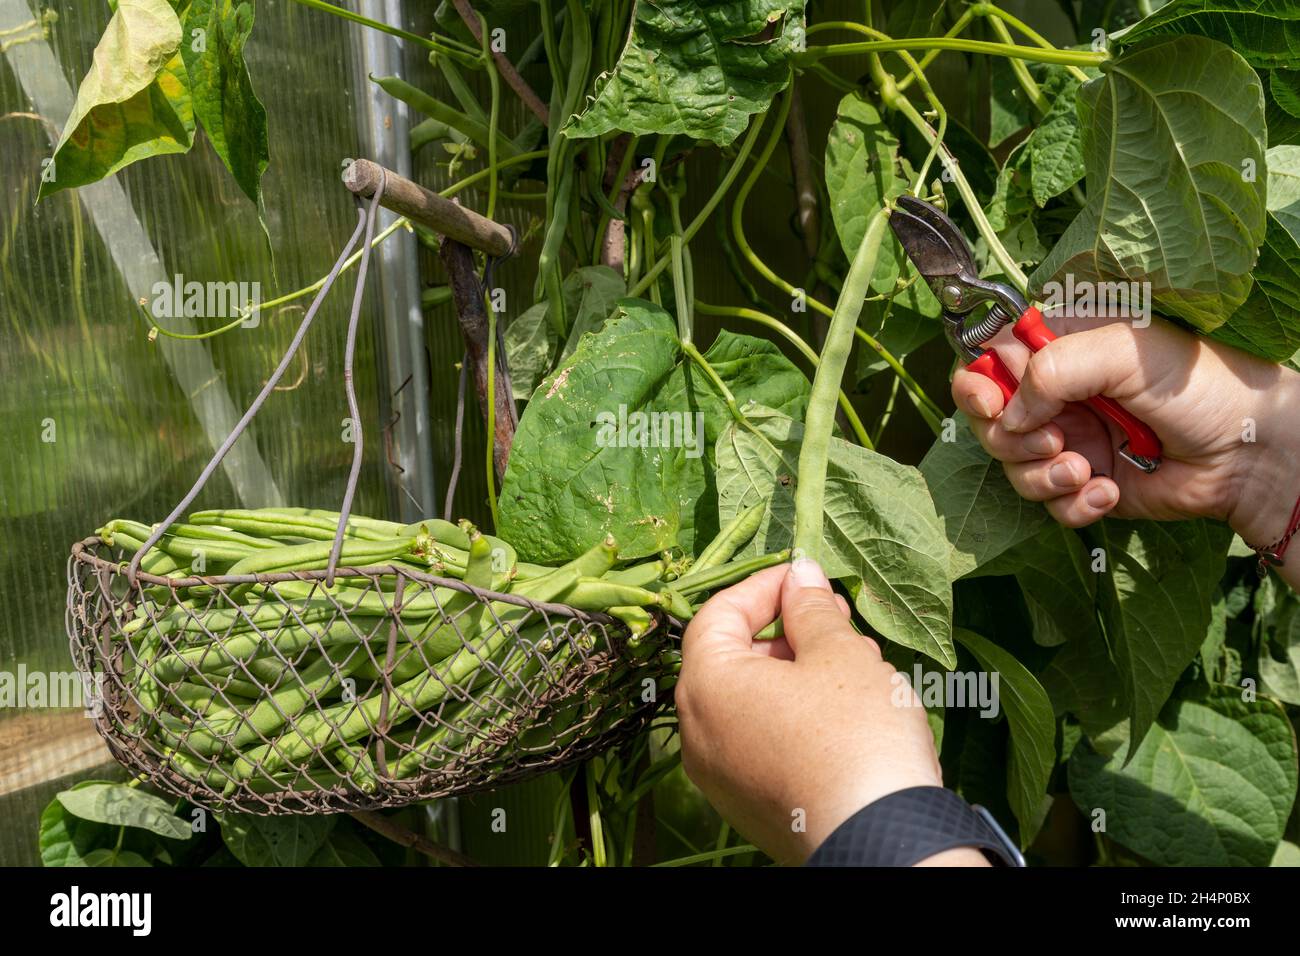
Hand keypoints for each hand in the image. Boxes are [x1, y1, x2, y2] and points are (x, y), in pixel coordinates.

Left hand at [676, 558, 985, 865]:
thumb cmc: (855, 737)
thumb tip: (799, 575)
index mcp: (706, 686)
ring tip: (858, 662)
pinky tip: (847, 709)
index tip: (806, 576)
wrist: (879, 843)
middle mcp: (698, 732)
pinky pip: (762, 739)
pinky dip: (795, 713)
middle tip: (838, 617)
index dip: (763, 587)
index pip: (717, 614)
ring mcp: (720, 775)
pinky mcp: (749, 804)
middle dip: (787, 630)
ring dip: (799, 671)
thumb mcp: (839, 655)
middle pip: (732, 658)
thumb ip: (812, 609)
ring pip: (752, 700)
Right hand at [951, 312, 1299, 557]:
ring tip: (1087, 470)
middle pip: (988, 419)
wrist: (1245, 454)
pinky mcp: (1082, 484)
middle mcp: (1056, 394)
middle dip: (1010, 437)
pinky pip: (1047, 503)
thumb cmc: (1194, 385)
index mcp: (1061, 348)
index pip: (988, 356)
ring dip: (1043, 474)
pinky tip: (1107, 492)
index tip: (990, 401)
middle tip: (1053, 438)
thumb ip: (1052, 369)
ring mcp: (1067, 440)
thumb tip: (1011, 415)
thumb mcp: (1121, 352)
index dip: (975, 381)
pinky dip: (1072, 503)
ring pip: (1013, 467)